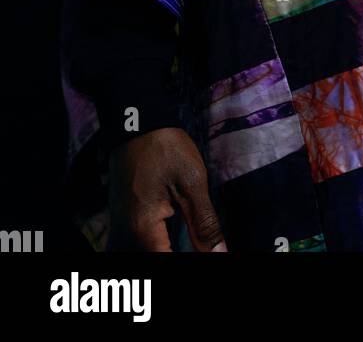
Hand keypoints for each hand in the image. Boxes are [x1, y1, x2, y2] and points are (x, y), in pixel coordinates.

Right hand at [107, 127, 225, 251]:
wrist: (135, 123)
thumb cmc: (164, 148)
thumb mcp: (192, 183)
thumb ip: (205, 223)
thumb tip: (220, 253)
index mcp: (143, 230)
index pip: (166, 262)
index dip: (193, 261)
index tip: (211, 253)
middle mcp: (124, 236)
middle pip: (150, 261)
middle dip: (173, 255)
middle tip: (203, 247)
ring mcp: (119, 230)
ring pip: (137, 255)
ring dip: (163, 251)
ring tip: (187, 243)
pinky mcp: (121, 222)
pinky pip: (131, 248)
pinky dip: (153, 248)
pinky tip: (168, 243)